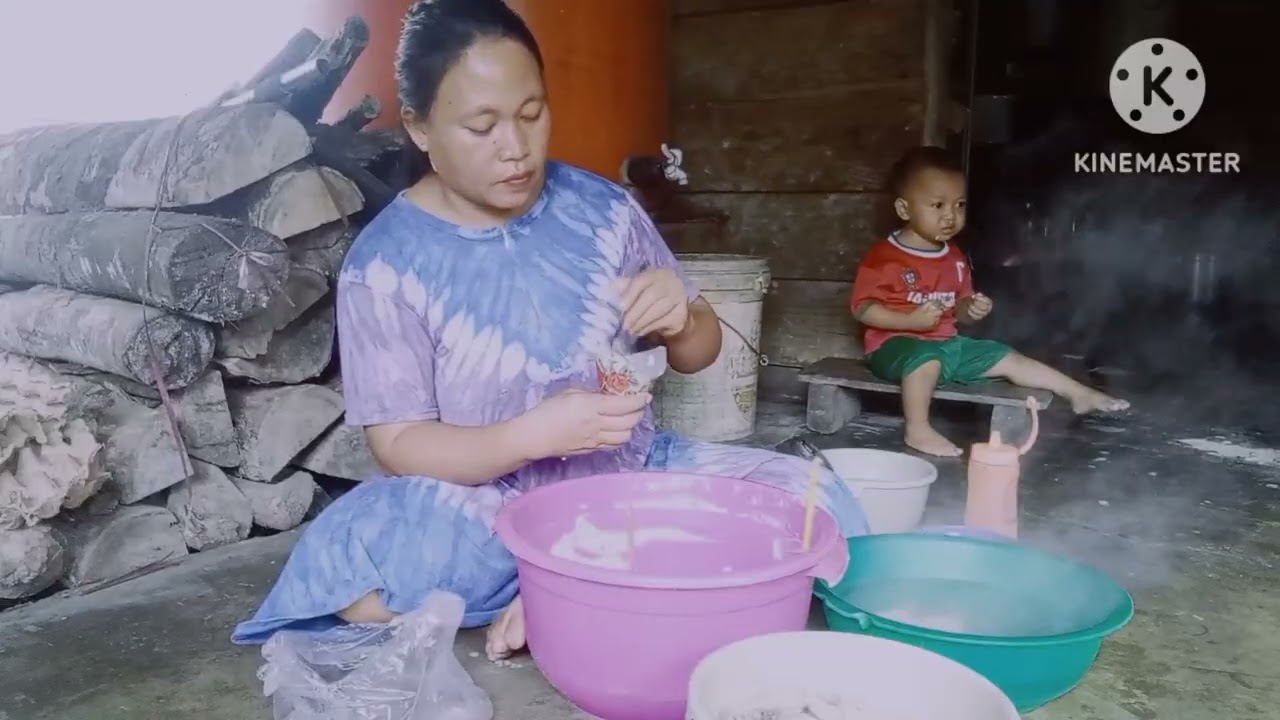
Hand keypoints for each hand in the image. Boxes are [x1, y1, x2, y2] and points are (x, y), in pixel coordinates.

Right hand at [516, 389, 649, 458]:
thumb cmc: (548, 410)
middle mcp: (597, 424)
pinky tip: (617, 431)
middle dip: (638, 413)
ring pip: (625, 436)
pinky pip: (614, 445)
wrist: (535, 436)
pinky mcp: (591, 450)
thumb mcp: (569, 393)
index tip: (646, 396)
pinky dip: (620, 437)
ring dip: (631, 427)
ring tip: (629, 418)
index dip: (639, 400)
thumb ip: (591, 394)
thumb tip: (607, 396)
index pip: (624, 405)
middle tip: (638, 406)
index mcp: (591, 406)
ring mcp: (595, 440)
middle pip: (629, 422)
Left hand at [617, 268, 689, 338]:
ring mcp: (678, 297)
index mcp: (655, 273)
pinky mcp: (681, 313)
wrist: (672, 307)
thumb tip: (609, 290)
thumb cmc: (649, 295)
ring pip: (658, 310)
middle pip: (651, 296)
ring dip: (640, 322)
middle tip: (623, 325)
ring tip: (629, 330)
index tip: (619, 308)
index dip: (629, 294)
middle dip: (634, 312)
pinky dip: (649, 328)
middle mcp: (669, 282)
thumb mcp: (637, 288)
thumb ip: (624, 287)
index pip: (641, 281)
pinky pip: (664, 321)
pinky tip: (639, 332)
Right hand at [908, 300, 943, 330]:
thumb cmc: (915, 313)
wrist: (909, 322)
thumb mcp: (922, 306)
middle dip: (937, 314)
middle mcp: (933, 320)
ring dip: (935, 319)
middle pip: (939, 317)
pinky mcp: (929, 329)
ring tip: (929, 317)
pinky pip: (934, 325)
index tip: (936, 309)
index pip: (940, 312)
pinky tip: (928, 321)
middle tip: (931, 313)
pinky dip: (933, 323)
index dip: (938, 310)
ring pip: (937, 321)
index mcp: (932, 314)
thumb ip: (930, 303)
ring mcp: (932, 325)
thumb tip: (936, 301)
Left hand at [964, 293, 993, 320]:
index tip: (973, 296)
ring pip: (979, 312)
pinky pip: (975, 316)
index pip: (987, 301)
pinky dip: (971, 313)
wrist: (976, 307)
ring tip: (969, 305)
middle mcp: (988, 309)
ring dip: (973, 308)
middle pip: (984, 307)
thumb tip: (974, 296)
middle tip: (972, 301)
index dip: (980, 298)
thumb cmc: (978, 300)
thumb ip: (978, 295)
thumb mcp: (979, 296)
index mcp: (989, 303)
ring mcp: (984, 314)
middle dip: (977, 303)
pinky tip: (969, 310)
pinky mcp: (979, 317)